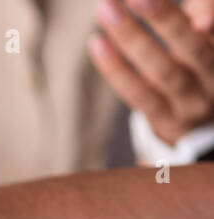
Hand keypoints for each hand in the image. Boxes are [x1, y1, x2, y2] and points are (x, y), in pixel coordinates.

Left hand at [90, 0, 213, 145]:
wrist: (203, 124)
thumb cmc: (200, 64)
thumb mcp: (207, 40)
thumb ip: (203, 11)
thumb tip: (198, 16)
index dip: (205, 12)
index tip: (169, 2)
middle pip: (193, 50)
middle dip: (165, 20)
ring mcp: (191, 104)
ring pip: (162, 72)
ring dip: (132, 39)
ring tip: (106, 8)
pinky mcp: (165, 121)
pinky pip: (137, 94)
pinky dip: (116, 69)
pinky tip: (97, 43)